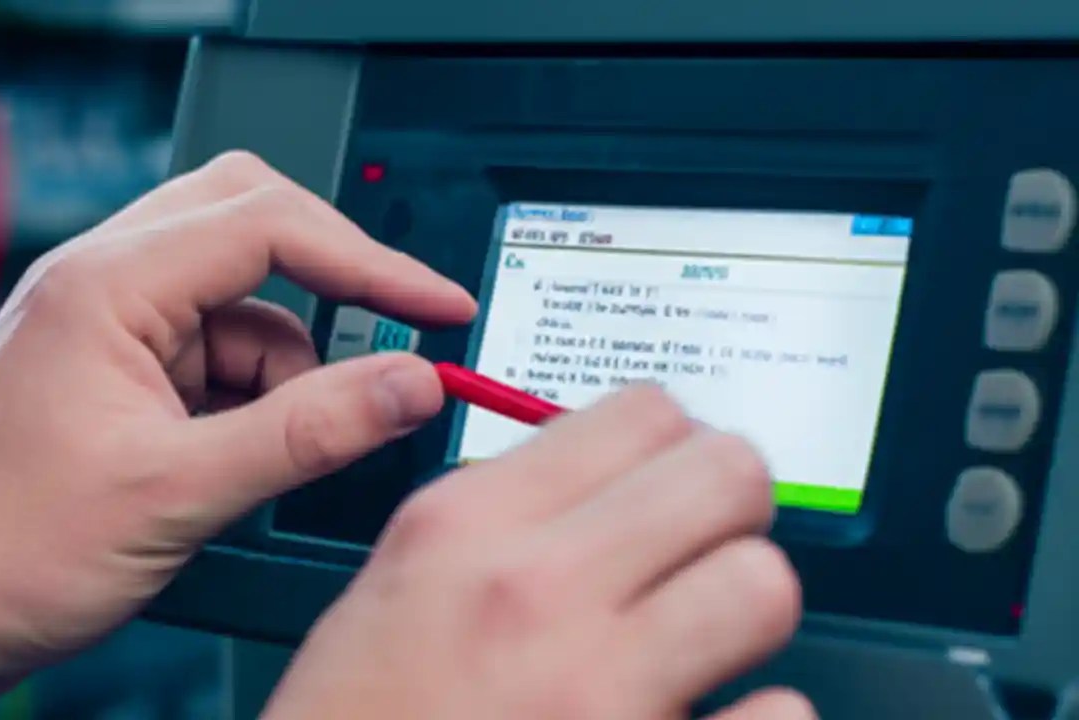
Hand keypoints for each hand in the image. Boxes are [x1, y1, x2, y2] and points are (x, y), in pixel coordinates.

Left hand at [0, 151, 475, 716]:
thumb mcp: (177, 493)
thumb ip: (308, 432)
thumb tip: (407, 384)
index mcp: (108, 284)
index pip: (271, 223)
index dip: (371, 262)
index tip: (437, 304)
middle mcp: (105, 284)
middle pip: (252, 223)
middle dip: (331, 283)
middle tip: (390, 341)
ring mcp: (109, 326)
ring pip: (241, 298)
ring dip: (287, 362)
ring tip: (274, 448)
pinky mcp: (117, 371)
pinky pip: (216, 352)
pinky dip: (254, 395)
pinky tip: (237, 457)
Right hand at [265, 389, 812, 719]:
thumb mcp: (397, 582)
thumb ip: (502, 514)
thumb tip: (608, 478)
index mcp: (468, 525)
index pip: (643, 411)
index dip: (674, 442)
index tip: (666, 477)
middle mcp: (537, 590)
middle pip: (728, 474)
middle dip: (730, 504)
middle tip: (703, 543)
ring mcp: (597, 688)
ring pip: (763, 584)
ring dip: (745, 605)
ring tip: (707, 632)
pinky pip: (780, 714)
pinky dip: (762, 715)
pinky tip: (714, 719)